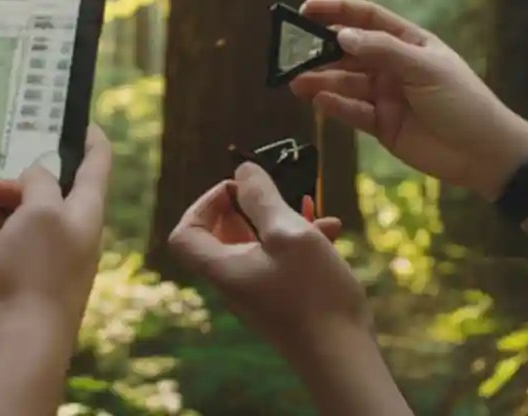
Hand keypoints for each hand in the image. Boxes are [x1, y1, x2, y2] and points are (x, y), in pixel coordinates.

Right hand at [0, 126, 111, 342]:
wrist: (23, 337)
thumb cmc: (39, 266)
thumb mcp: (41, 208)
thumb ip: (39, 182)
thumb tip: (37, 175)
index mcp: (87, 212)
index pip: (97, 166)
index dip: (91, 140)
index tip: (84, 121)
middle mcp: (73, 235)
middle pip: (47, 195)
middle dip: (15, 182)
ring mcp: (47, 261)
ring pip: (20, 221)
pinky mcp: (22, 282)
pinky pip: (3, 247)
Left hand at [167, 162, 365, 362]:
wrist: (343, 357)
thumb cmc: (313, 294)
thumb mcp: (289, 234)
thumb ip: (262, 199)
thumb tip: (243, 170)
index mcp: (222, 267)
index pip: (185, 233)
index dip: (204, 204)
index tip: (238, 189)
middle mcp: (234, 281)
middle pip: (221, 235)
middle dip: (251, 206)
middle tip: (275, 192)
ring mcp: (259, 292)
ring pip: (258, 245)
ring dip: (282, 220)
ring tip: (314, 207)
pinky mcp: (283, 299)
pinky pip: (280, 261)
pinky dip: (299, 242)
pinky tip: (331, 231)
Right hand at [290, 0, 527, 199]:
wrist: (483, 153)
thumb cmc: (463, 102)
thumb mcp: (424, 68)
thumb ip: (382, 51)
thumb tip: (343, 36)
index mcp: (408, 42)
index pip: (365, 18)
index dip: (336, 11)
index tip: (305, 10)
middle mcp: (393, 66)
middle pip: (348, 52)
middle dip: (320, 51)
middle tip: (291, 54)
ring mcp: (385, 95)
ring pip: (345, 83)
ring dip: (320, 81)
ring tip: (296, 83)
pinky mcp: (381, 124)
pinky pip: (351, 111)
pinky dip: (334, 106)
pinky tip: (318, 101)